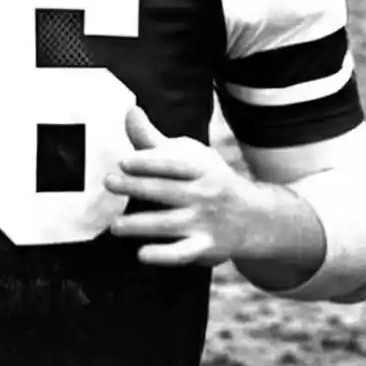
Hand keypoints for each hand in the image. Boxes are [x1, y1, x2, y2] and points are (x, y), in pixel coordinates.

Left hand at [104, 106, 261, 266]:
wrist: (256, 216)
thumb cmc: (209, 179)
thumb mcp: (190, 156)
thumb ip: (154, 139)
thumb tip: (129, 110)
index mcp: (200, 168)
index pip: (174, 164)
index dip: (149, 162)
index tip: (124, 162)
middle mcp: (204, 194)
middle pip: (166, 191)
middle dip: (136, 187)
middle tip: (109, 182)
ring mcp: (205, 222)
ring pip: (168, 224)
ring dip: (140, 224)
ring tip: (115, 225)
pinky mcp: (204, 247)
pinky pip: (183, 254)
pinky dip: (163, 255)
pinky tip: (141, 254)